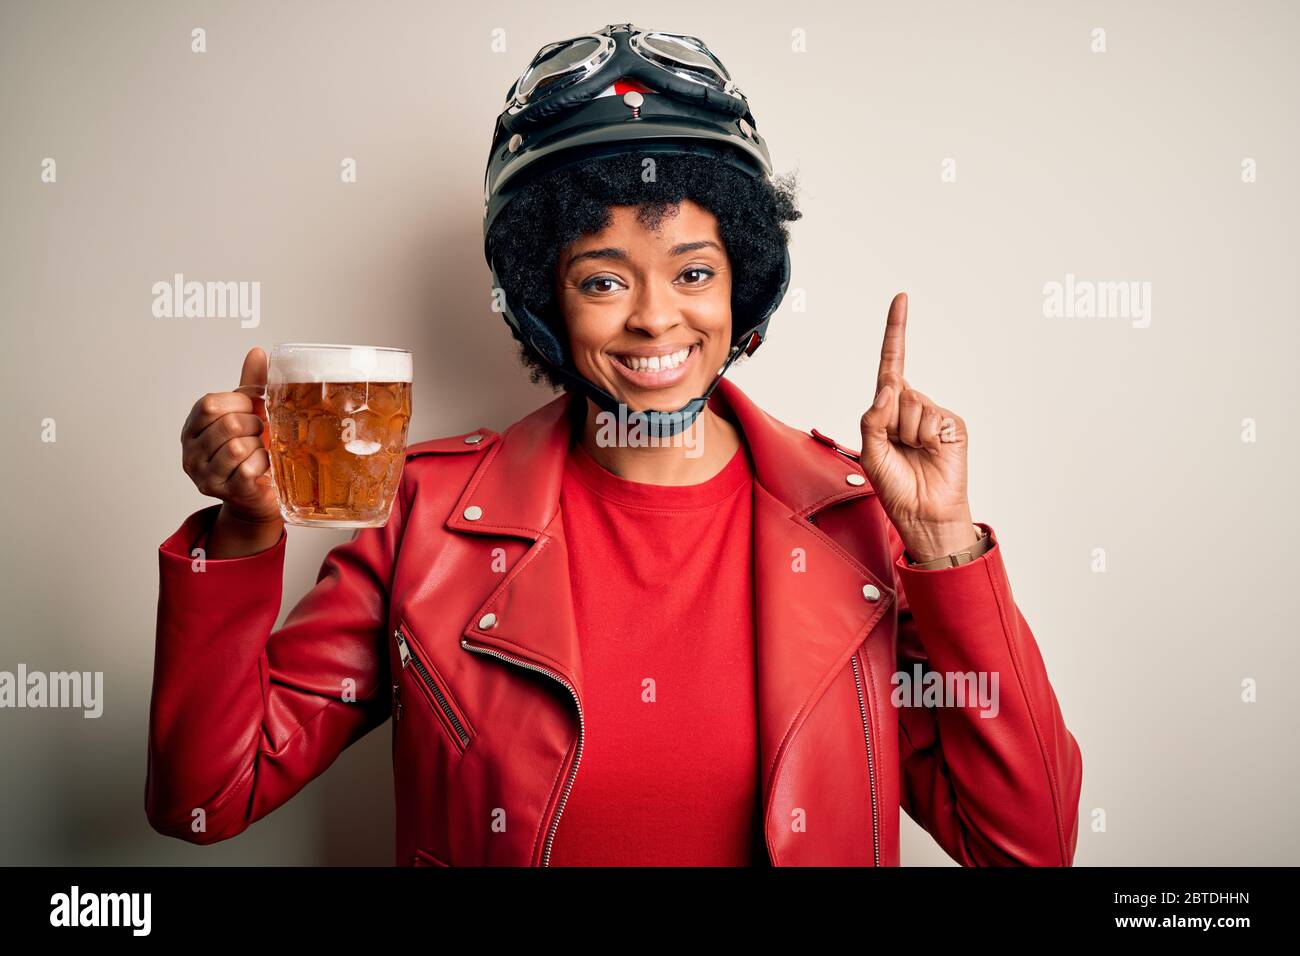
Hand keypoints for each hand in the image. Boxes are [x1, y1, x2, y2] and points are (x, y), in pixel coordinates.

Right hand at [180, 347, 283, 554]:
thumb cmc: (252, 449)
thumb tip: (257, 352)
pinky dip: (264, 464)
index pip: (209, 404)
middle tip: (258, 433)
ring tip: (259, 450)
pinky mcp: (224, 492)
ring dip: (259, 446)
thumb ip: (251, 383)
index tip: (249, 409)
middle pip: (227, 425)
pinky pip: (250, 469)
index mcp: (192, 427)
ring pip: (238, 447)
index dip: (237, 403)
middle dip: (252, 425)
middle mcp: (191, 452)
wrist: (258, 494)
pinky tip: (263, 466)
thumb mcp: (249, 412)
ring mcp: (205, 475)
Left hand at [859, 293, 978, 563]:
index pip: (892, 363)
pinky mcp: (951, 426)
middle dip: (889, 422)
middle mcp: (912, 406)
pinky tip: (931, 454)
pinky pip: (930, 419)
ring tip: (914, 455)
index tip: (901, 299)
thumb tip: (889, 389)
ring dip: (906, 433)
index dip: (896, 331)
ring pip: (912, 406)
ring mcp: (933, 415)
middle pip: (895, 391)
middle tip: (897, 450)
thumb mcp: (870, 452)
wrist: (925, 512)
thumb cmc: (895, 486)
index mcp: (889, 409)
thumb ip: (873, 418)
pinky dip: (925, 438)